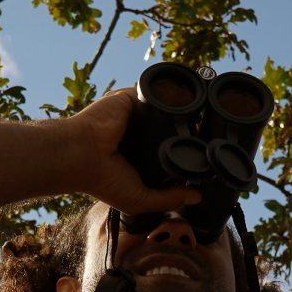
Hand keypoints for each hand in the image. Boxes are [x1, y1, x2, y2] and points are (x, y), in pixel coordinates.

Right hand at [65, 89, 203, 216]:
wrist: (79, 154)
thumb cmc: (103, 180)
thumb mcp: (140, 198)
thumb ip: (168, 198)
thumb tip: (198, 198)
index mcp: (139, 154)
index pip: (167, 149)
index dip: (185, 151)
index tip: (205, 155)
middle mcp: (138, 132)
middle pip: (169, 126)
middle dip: (188, 129)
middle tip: (212, 136)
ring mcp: (134, 114)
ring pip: (164, 108)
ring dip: (182, 109)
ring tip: (208, 115)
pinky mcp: (130, 97)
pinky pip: (154, 92)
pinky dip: (169, 94)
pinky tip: (190, 100)